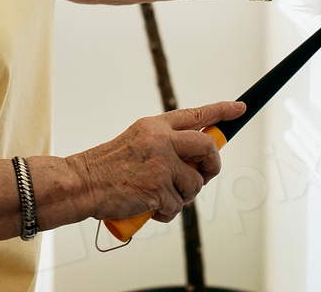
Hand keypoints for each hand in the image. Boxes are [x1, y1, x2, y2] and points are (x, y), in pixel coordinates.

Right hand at [66, 100, 244, 222]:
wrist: (82, 182)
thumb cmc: (107, 167)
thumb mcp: (138, 141)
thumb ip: (165, 145)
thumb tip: (196, 159)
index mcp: (155, 126)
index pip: (195, 114)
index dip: (221, 110)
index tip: (239, 108)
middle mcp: (161, 140)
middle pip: (207, 147)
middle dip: (212, 165)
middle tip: (204, 175)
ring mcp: (161, 164)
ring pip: (195, 183)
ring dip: (183, 196)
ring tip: (160, 196)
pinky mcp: (158, 188)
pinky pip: (178, 205)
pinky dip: (167, 212)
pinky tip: (150, 207)